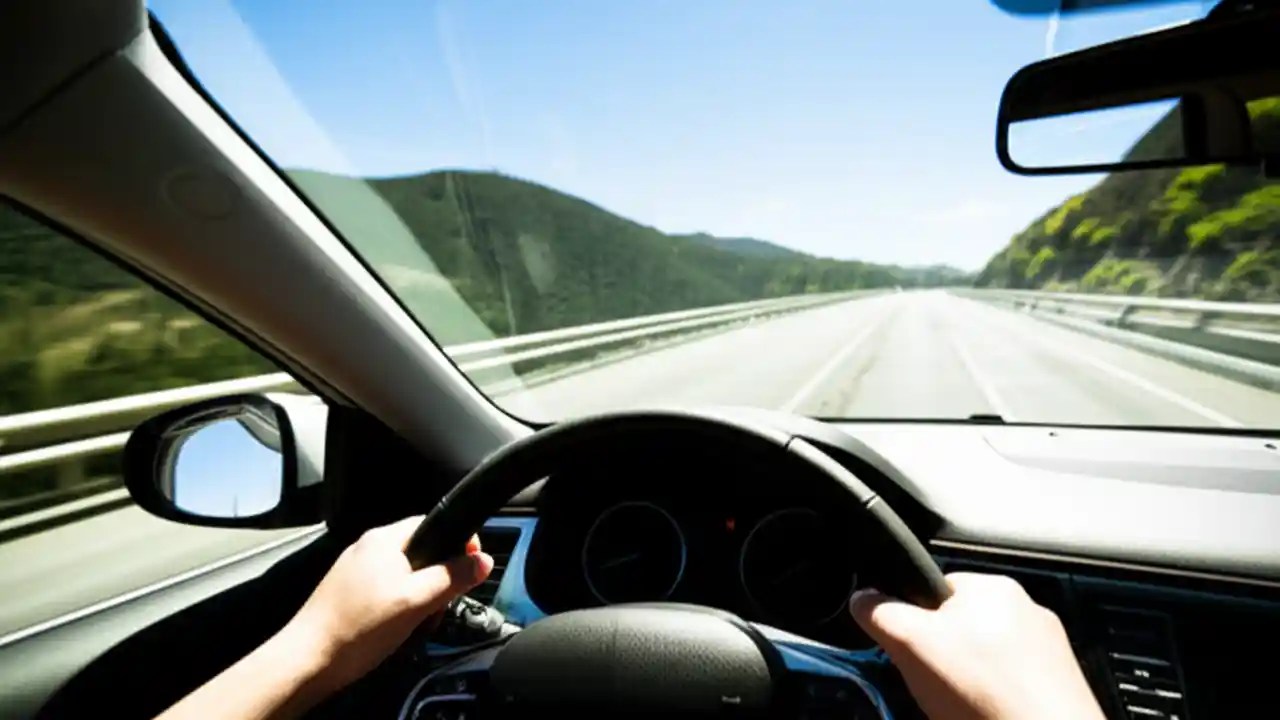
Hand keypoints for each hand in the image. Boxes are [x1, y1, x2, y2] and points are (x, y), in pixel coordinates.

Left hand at [281, 516, 493, 691]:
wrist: (307, 661)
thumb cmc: (357, 628)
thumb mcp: (416, 602)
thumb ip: (452, 578)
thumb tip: (483, 561)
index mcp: (384, 539)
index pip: (433, 523)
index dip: (458, 543)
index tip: (470, 568)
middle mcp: (368, 548)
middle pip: (421, 552)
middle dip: (438, 580)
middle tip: (438, 607)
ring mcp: (355, 571)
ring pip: (405, 575)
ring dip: (419, 598)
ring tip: (414, 624)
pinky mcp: (348, 593)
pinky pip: (386, 591)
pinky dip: (399, 608)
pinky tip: (394, 630)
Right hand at [850, 573, 1104, 719]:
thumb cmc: (985, 694)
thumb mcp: (912, 646)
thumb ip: (881, 614)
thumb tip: (862, 599)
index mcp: (993, 587)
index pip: (934, 590)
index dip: (914, 623)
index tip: (912, 653)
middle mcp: (1028, 610)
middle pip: (960, 627)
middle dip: (943, 656)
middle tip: (935, 686)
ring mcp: (1049, 651)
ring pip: (987, 659)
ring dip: (970, 680)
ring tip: (963, 707)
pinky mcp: (1060, 688)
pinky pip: (1012, 684)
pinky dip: (996, 698)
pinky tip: (986, 715)